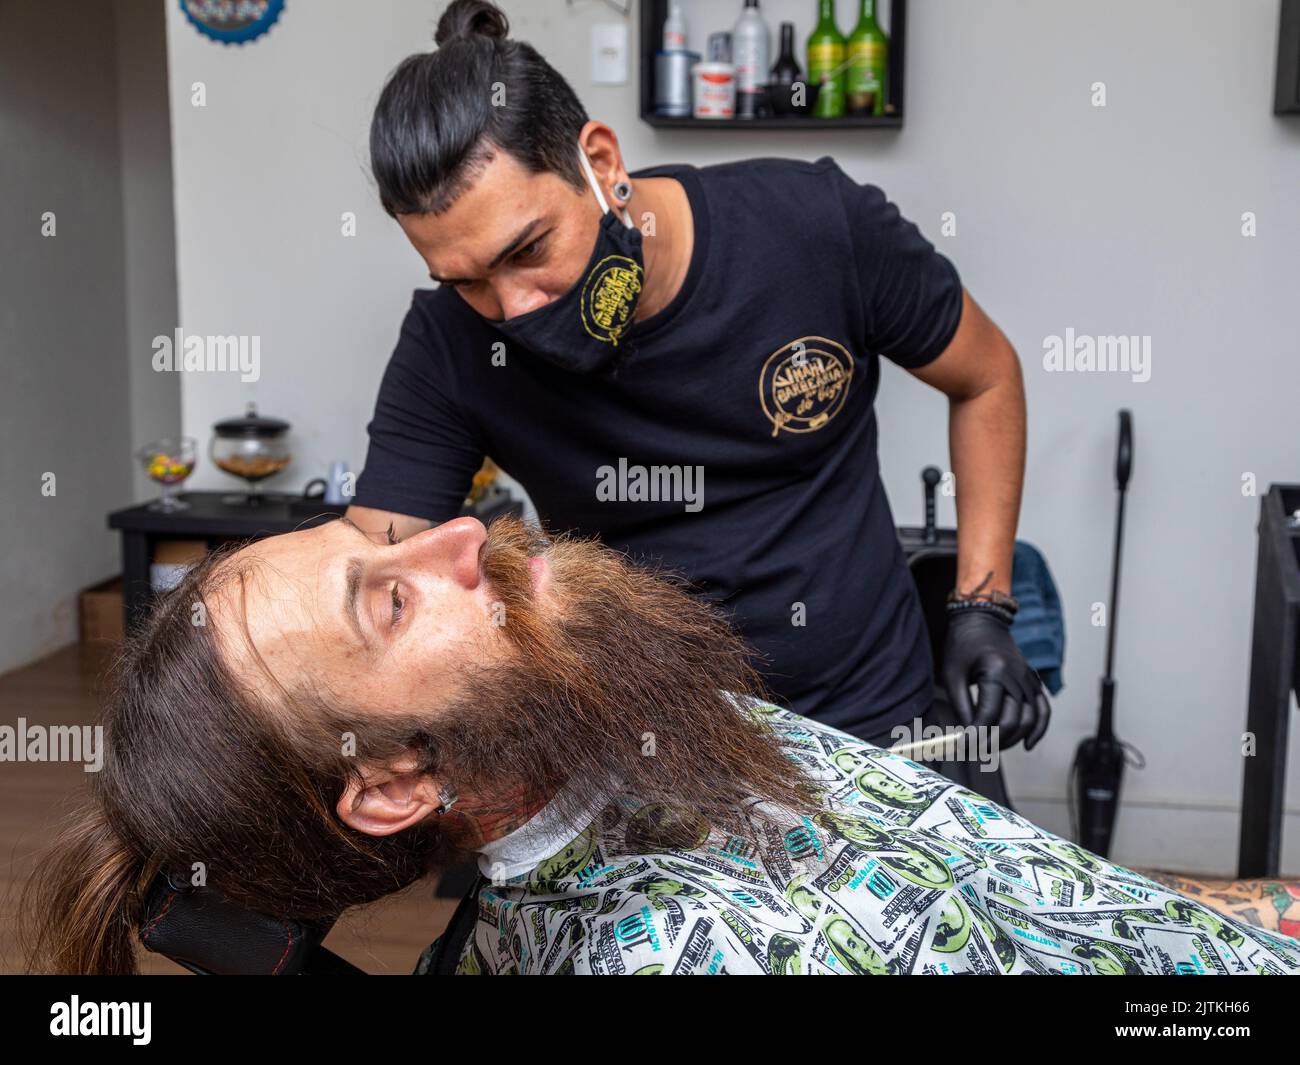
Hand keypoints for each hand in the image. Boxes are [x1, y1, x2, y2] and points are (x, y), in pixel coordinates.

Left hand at [941, 608, 1050, 750]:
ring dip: (1012, 740)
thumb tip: (966, 736)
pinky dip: (1039, 730)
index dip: (975, 736)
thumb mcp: (952, 673)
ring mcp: (1029, 679)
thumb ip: (960, 706)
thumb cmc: (962, 646)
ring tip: (991, 748)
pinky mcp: (1034, 681)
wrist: (982, 621)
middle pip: (1011, 721)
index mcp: (995, 671)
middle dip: (992, 742)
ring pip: (1029, 720)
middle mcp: (1018, 676)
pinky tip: (1027, 745)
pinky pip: (1043, 710)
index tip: (962, 747)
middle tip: (974, 751)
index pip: (988, 715)